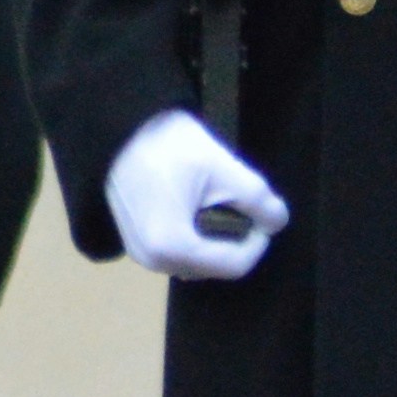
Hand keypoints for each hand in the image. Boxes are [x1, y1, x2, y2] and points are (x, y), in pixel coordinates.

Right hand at [107, 108, 287, 280]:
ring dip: (215, 238)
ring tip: (214, 202)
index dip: (258, 241)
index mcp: (173, 248)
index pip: (236, 265)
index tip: (262, 212)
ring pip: (197, 261)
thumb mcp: (222, 167)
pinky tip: (193, 206)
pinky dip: (194, 236)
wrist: (120, 130)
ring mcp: (141, 256)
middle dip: (235, 239)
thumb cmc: (168, 146)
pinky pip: (177, 252)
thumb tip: (277, 222)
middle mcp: (154, 261)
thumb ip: (257, 199)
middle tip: (237, 203)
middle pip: (216, 266)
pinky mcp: (135, 245)